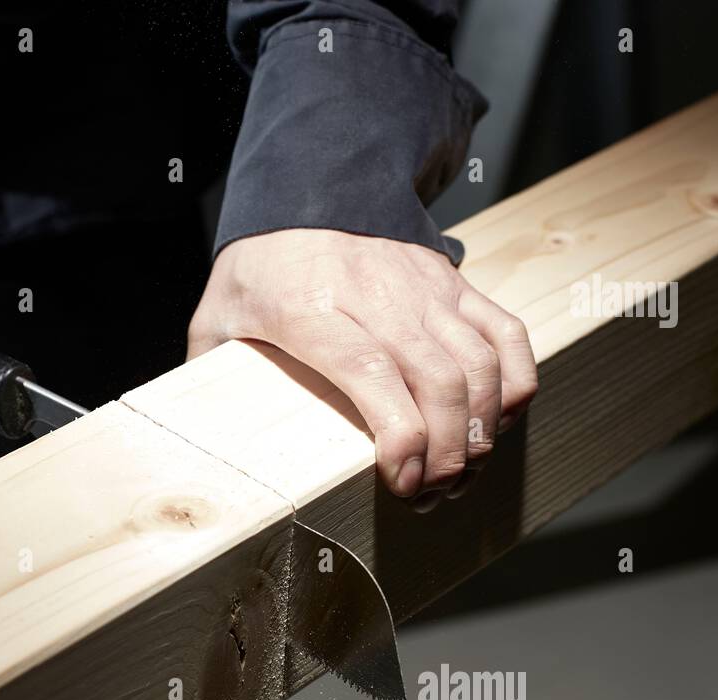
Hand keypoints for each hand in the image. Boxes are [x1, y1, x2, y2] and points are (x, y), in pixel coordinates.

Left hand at [188, 229, 537, 503]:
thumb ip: (210, 374)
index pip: (370, 370)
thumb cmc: (261, 265)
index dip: (400, 432)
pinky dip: (515, 384)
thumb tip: (202, 437)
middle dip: (447, 451)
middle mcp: (378, 297)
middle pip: (436, 379)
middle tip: (431, 494)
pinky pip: (507, 334)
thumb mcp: (218, 316)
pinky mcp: (455, 284)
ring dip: (481, 429)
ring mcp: (425, 289)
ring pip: (478, 363)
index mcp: (311, 309)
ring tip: (460, 472)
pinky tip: (498, 423)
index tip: (402, 480)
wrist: (309, 187)